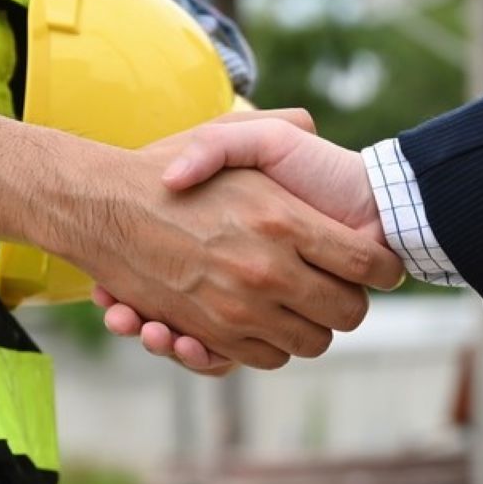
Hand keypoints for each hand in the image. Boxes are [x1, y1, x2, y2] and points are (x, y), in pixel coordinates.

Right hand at [95, 118, 393, 372]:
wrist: (98, 205)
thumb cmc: (167, 166)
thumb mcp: (231, 134)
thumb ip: (281, 127)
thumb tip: (313, 126)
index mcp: (284, 221)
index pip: (369, 265)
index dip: (383, 268)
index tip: (378, 264)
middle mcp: (268, 271)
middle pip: (348, 313)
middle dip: (350, 303)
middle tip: (337, 285)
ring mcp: (240, 309)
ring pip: (311, 342)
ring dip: (310, 327)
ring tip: (298, 302)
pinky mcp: (212, 334)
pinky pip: (265, 356)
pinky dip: (269, 346)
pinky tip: (260, 321)